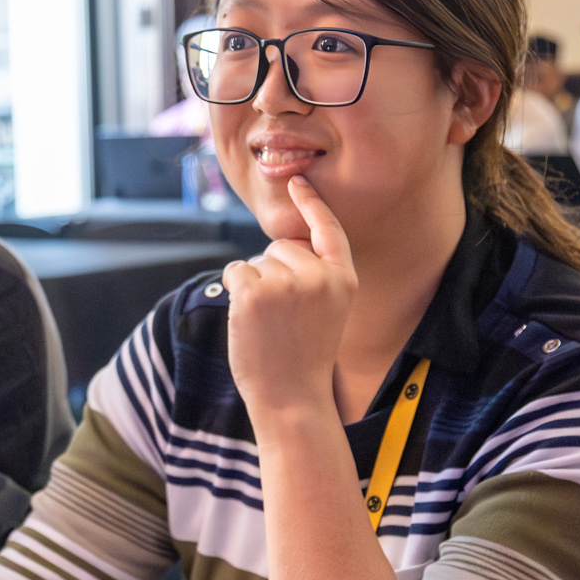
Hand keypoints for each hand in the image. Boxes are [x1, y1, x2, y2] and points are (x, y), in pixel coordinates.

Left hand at [222, 176, 356, 412]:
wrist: (292, 398)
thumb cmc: (303, 358)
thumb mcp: (326, 312)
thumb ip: (313, 278)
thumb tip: (276, 250)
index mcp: (344, 279)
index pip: (328, 230)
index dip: (311, 204)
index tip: (297, 181)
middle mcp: (319, 276)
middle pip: (281, 246)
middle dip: (273, 271)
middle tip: (282, 317)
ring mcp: (287, 283)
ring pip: (256, 262)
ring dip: (254, 287)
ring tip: (269, 325)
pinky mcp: (255, 292)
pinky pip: (236, 271)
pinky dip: (236, 291)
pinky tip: (249, 320)